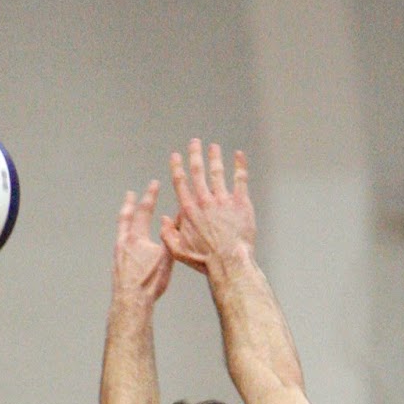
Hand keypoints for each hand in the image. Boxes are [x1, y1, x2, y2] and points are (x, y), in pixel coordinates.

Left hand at [112, 180, 173, 304]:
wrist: (131, 302)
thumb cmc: (150, 282)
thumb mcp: (167, 256)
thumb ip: (171, 234)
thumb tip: (178, 217)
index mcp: (137, 237)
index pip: (144, 210)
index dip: (150, 195)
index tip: (154, 184)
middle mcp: (124, 242)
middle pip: (126, 217)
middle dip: (130, 204)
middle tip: (130, 194)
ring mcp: (117, 254)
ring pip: (121, 231)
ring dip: (125, 220)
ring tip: (127, 216)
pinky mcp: (116, 266)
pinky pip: (120, 245)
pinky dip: (124, 237)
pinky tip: (126, 243)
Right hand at [161, 139, 254, 275]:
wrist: (228, 261)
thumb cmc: (204, 259)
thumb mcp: (178, 251)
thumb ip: (168, 234)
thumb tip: (164, 220)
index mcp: (189, 210)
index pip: (181, 183)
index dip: (177, 167)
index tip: (175, 156)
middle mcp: (204, 201)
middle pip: (198, 172)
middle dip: (195, 154)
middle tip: (194, 142)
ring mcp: (223, 200)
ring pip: (217, 172)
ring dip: (215, 157)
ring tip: (213, 147)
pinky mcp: (240, 202)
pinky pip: (240, 178)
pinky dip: (240, 165)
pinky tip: (239, 155)